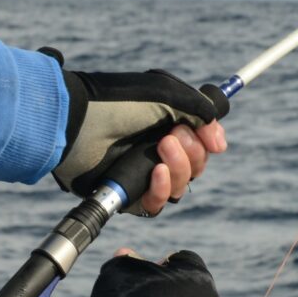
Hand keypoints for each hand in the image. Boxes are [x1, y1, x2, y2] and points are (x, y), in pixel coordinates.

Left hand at [42, 52, 230, 214]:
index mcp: (165, 123)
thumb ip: (200, 110)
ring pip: (181, 184)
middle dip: (192, 151)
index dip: (210, 141)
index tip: (213, 140)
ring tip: (161, 147)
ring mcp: (142, 172)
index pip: (201, 141)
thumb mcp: (166, 93)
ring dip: (179, 166)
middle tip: (172, 136)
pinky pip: (158, 203)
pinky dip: (162, 188)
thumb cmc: (118, 102)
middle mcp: (156, 148)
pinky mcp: (129, 194)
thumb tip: (218, 141)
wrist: (79, 122)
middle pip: (196, 164)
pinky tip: (155, 172)